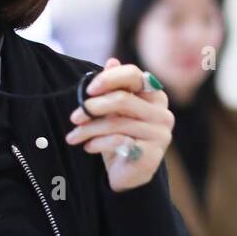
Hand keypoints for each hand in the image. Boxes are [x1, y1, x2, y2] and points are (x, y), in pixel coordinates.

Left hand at [65, 57, 172, 191]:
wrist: (128, 175)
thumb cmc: (119, 138)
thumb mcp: (113, 112)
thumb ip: (113, 88)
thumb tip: (111, 61)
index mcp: (155, 96)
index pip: (134, 75)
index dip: (109, 78)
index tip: (88, 90)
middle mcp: (162, 113)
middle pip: (123, 100)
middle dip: (93, 107)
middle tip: (74, 117)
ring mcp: (160, 134)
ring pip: (118, 123)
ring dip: (89, 129)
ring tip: (73, 136)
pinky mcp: (152, 154)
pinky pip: (119, 142)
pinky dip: (98, 143)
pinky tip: (88, 147)